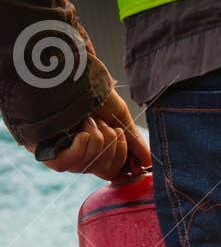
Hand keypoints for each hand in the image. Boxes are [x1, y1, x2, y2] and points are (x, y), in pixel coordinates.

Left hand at [37, 91, 151, 180]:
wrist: (72, 75)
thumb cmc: (93, 92)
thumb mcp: (119, 116)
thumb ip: (133, 140)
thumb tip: (147, 161)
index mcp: (96, 148)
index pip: (114, 172)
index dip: (124, 162)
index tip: (126, 144)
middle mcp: (80, 154)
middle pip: (107, 172)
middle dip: (113, 147)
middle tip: (105, 124)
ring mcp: (64, 153)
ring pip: (90, 167)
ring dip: (97, 140)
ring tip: (88, 119)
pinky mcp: (47, 150)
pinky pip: (68, 165)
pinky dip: (81, 148)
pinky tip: (81, 132)